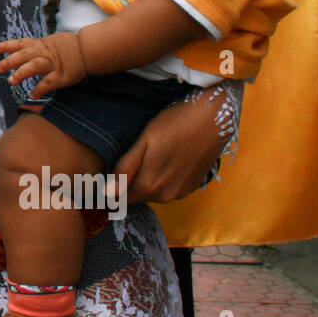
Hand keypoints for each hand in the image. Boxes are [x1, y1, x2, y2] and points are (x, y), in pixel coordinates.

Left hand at [0, 32, 87, 99]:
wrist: (88, 49)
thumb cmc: (69, 46)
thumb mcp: (51, 42)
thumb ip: (37, 48)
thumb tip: (22, 54)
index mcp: (40, 45)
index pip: (20, 43)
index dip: (7, 46)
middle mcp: (44, 53)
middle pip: (23, 55)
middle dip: (9, 61)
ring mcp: (52, 64)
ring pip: (34, 66)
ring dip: (22, 73)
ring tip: (11, 80)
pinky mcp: (61, 76)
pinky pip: (48, 83)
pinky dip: (39, 89)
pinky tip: (32, 95)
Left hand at [115, 88, 231, 203]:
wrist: (213, 119)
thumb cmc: (174, 124)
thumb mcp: (144, 141)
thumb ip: (126, 169)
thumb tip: (107, 194)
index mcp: (149, 186)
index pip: (120, 197)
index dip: (111, 187)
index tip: (104, 175)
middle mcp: (165, 196)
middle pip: (136, 195)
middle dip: (127, 184)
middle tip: (128, 159)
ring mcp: (181, 193)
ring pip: (152, 193)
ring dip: (145, 181)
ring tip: (147, 157)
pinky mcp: (192, 187)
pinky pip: (168, 189)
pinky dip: (162, 180)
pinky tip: (164, 161)